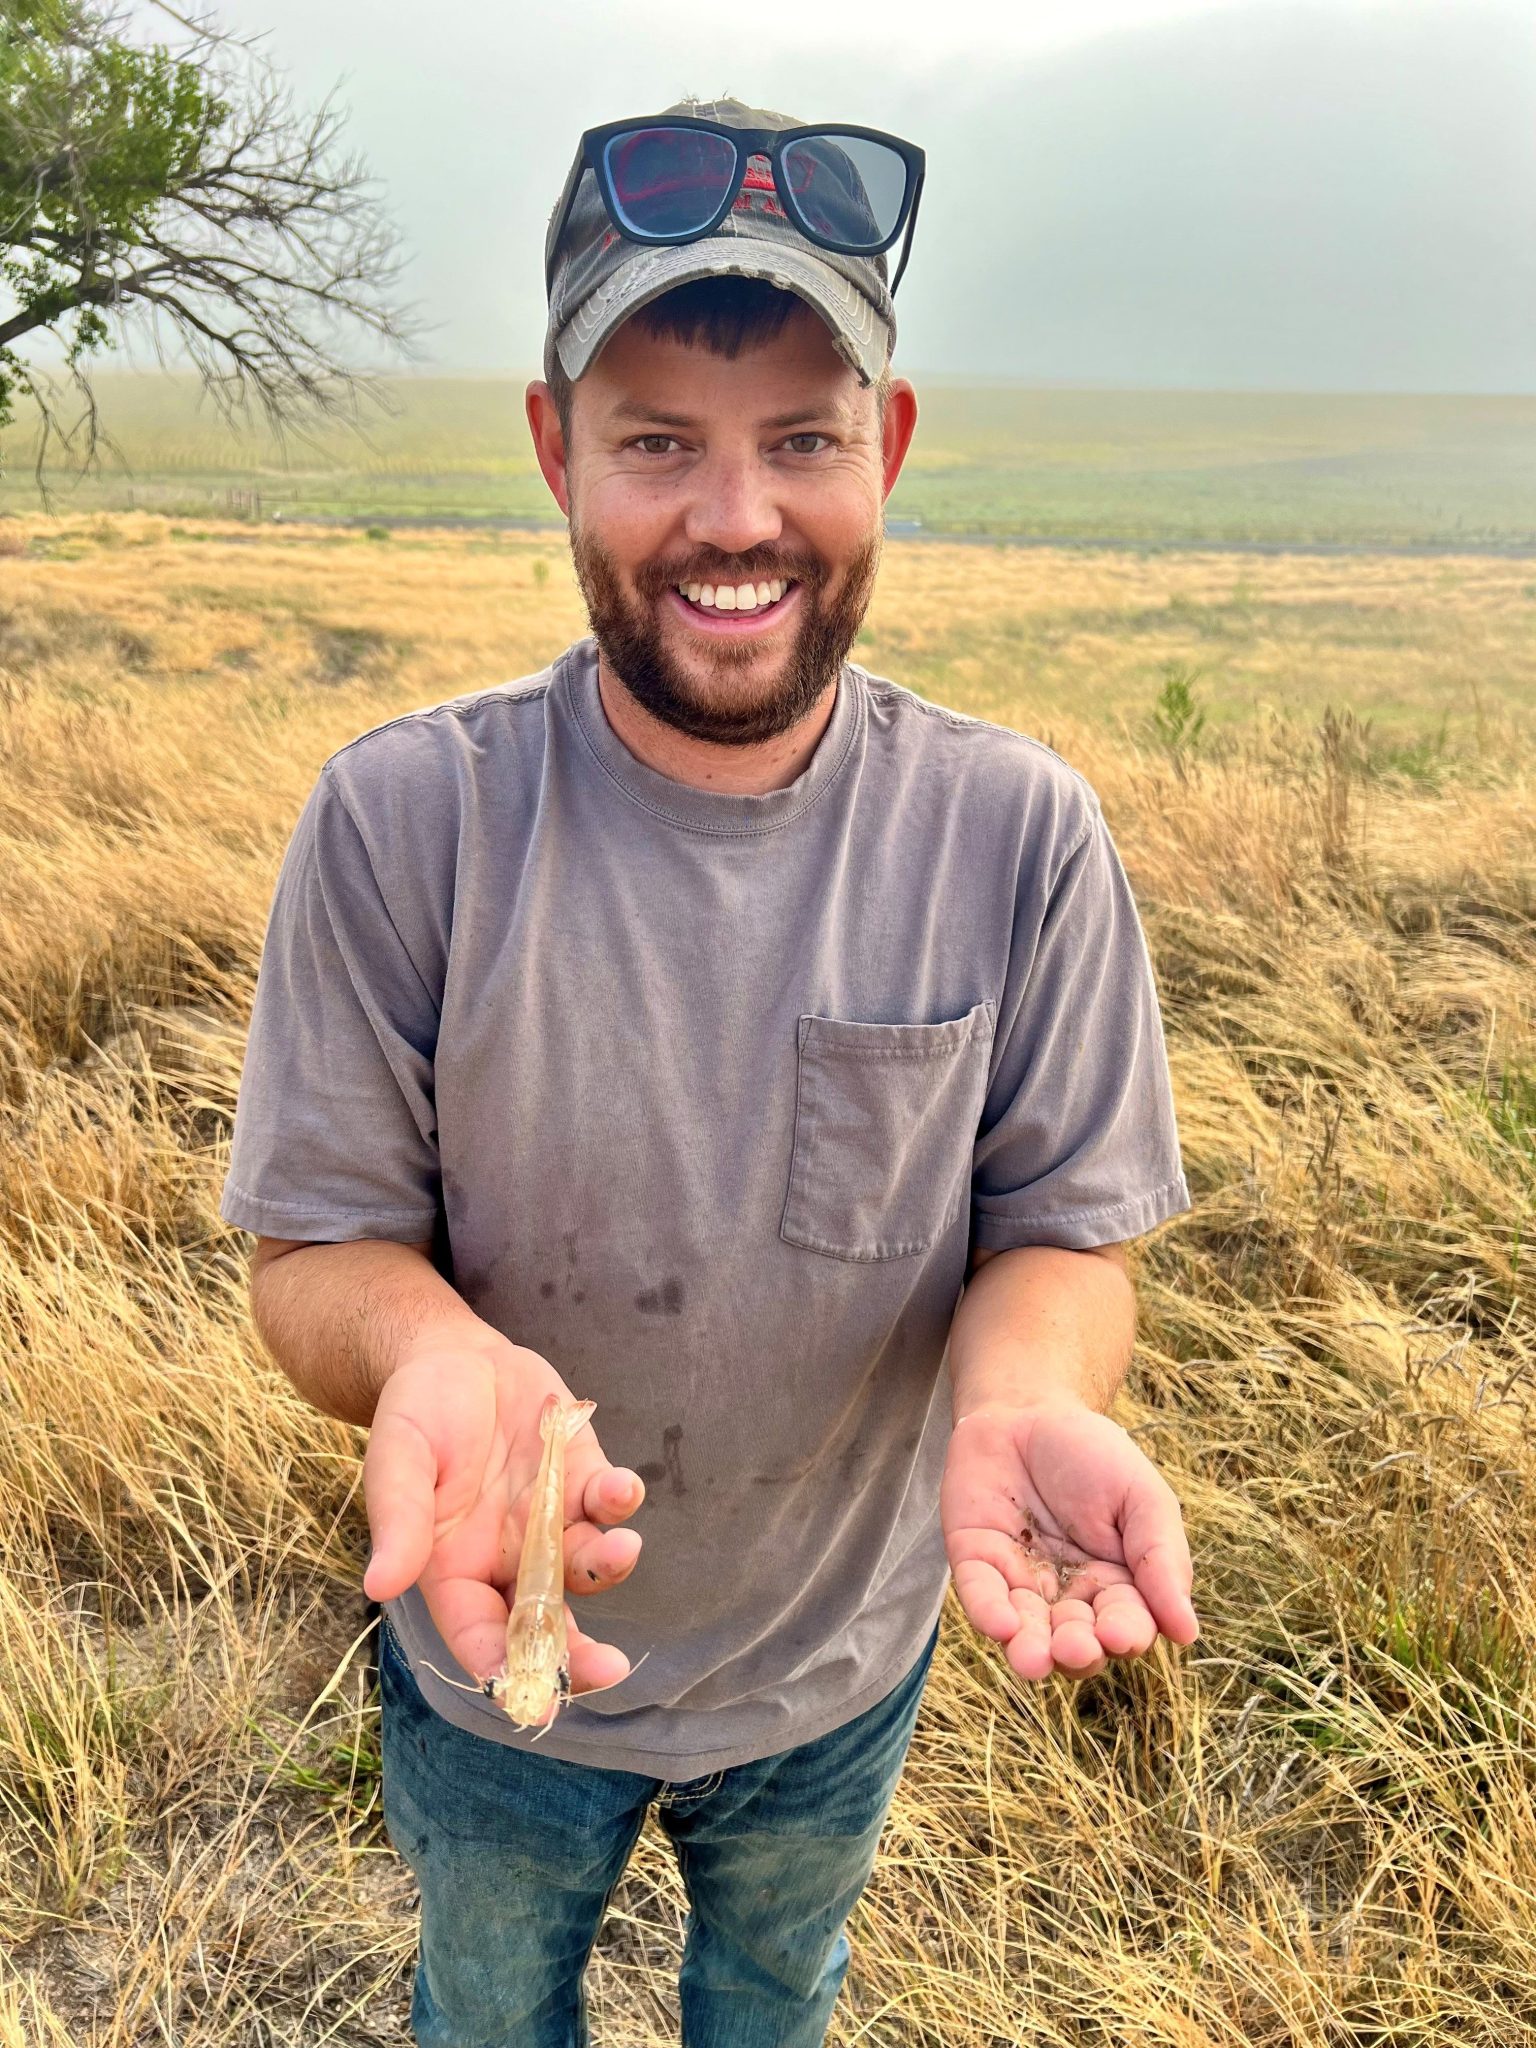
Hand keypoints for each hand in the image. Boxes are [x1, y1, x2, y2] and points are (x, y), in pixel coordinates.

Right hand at [360, 1335, 643, 1699]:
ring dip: (608, 1565)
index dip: (503, 1670)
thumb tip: (379, 1585)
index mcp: (454, 1570)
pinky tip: (620, 1487)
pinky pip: (607, 1504)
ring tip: (622, 1547)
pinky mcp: (582, 1477)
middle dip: (578, 1652)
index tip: (533, 1702)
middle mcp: (508, 1559)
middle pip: (547, 1623)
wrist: (452, 1356)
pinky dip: (619, 1501)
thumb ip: (398, 1520)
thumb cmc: (413, 1414)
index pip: (479, 1636)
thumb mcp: (396, 1458)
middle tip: (607, 1669)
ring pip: (586, 1566)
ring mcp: (551, 1521)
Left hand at [940, 1399, 1198, 1682]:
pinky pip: (981, 1596)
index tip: (1122, 1634)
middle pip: (1076, 1643)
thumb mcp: (1142, 1497)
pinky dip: (988, 1613)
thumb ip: (1161, 1559)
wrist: (1030, 1409)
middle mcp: (1068, 1598)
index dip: (1124, 1635)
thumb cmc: (1094, 1456)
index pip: (1126, 1625)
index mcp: (1117, 1586)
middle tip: (1076, 1646)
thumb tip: (1187, 1632)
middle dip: (1076, 1651)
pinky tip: (1001, 1625)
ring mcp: (1019, 1583)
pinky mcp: (976, 1562)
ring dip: (1030, 1651)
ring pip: (1026, 1633)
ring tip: (1035, 1659)